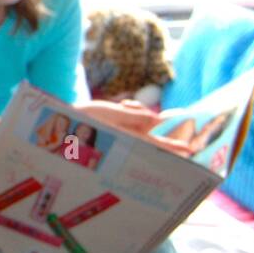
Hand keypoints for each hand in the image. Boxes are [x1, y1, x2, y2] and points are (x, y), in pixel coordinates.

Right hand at [74, 100, 193, 156]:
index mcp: (128, 139)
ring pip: (145, 120)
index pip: (156, 145)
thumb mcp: (109, 114)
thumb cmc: (84, 118)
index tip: (188, 149)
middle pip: (153, 130)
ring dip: (140, 110)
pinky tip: (123, 103)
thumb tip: (157, 120)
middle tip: (170, 118)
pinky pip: (135, 117)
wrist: (65, 120)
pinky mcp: (121, 124)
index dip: (173, 146)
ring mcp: (126, 131)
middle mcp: (130, 136)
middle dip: (156, 121)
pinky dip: (133, 109)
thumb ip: (134, 117)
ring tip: (125, 104)